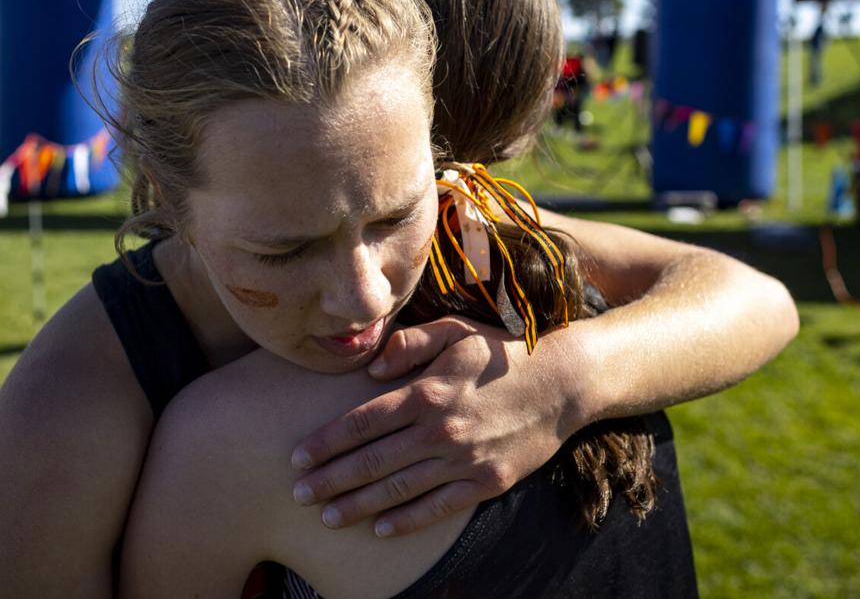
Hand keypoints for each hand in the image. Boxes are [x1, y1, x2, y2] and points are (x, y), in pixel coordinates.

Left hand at [288, 316, 588, 537]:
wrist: (563, 382)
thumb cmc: (503, 352)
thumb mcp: (456, 330)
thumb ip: (410, 344)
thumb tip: (371, 368)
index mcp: (428, 391)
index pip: (362, 422)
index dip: (325, 443)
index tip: (296, 458)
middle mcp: (441, 429)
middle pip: (372, 461)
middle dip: (330, 480)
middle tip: (297, 495)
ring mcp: (463, 460)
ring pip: (398, 490)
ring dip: (357, 506)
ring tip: (326, 517)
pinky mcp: (486, 482)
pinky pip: (438, 508)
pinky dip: (406, 521)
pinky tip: (379, 529)